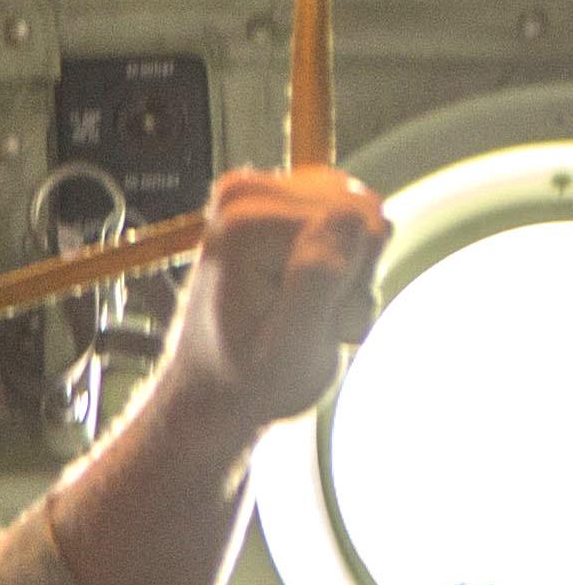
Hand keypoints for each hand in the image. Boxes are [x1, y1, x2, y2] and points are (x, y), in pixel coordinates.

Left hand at [142, 165, 388, 442]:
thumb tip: (347, 217)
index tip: (309, 321)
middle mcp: (245, 194)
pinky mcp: (285, 202)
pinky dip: (347, 265)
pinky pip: (357, 222)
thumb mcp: (291, 348)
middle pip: (364, 213)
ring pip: (366, 219)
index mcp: (243, 222)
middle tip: (310, 320)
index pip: (356, 223)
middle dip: (354, 275)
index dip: (351, 280)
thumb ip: (318, 279)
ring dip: (352, 274)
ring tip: (308, 312)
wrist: (217, 390)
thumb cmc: (250, 380)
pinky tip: (312, 295)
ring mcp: (264, 194)